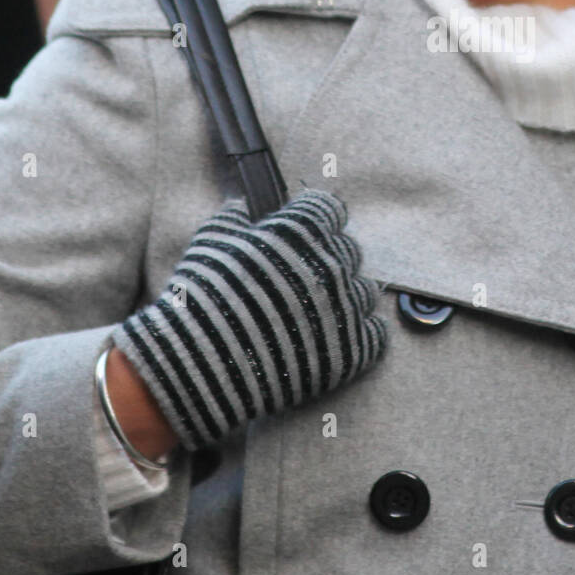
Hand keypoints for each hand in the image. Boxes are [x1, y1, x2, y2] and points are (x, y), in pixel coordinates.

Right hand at [112, 189, 386, 449]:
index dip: (314, 220)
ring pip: (363, 291)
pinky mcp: (352, 350)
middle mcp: (331, 265)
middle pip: (348, 249)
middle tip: (300, 278)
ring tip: (311, 312)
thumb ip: (232, 217)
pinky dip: (356, 333)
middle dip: (326, 259)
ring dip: (342, 297)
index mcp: (301, 232)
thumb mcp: (208, 245)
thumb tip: (242, 204)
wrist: (199, 370)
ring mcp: (344, 309)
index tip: (304, 232)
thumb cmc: (201, 301)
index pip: (329, 209)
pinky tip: (331, 337)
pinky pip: (375, 333)